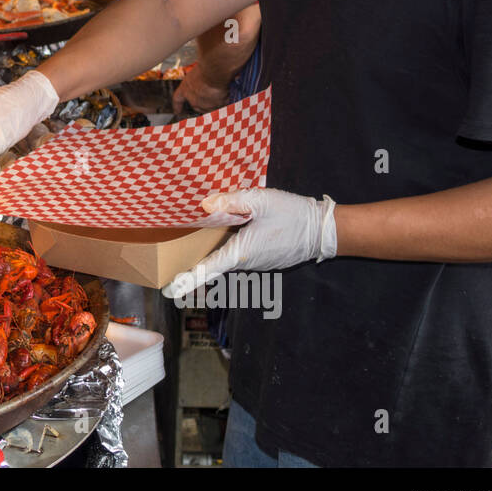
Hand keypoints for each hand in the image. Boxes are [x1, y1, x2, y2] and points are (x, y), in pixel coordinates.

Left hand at [162, 188, 337, 298]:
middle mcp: (245, 263)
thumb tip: (205, 204)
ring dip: (212, 253)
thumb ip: (233, 200)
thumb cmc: (292, 215)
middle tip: (171, 268)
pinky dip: (229, 248)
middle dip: (193, 264)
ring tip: (192, 243)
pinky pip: (239, 255)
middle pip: (213, 263)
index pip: (207, 269)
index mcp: (240, 252)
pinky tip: (227, 232)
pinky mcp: (262, 259)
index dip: (187, 280)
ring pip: (226, 258)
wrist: (322, 231)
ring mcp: (255, 263)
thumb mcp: (262, 201)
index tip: (169, 290)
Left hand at [172, 63, 231, 113]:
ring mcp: (205, 105)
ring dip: (214, 102)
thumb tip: (203, 81)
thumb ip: (197, 80)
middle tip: (209, 96)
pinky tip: (227, 92)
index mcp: (185, 89)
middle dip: (202, 103)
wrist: (215, 72)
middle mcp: (193, 100)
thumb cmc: (205, 67)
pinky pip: (221, 105)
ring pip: (210, 107)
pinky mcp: (216, 106)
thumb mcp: (196, 72)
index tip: (177, 111)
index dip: (177, 106)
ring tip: (220, 91)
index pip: (178, 99)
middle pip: (196, 106)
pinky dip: (225, 100)